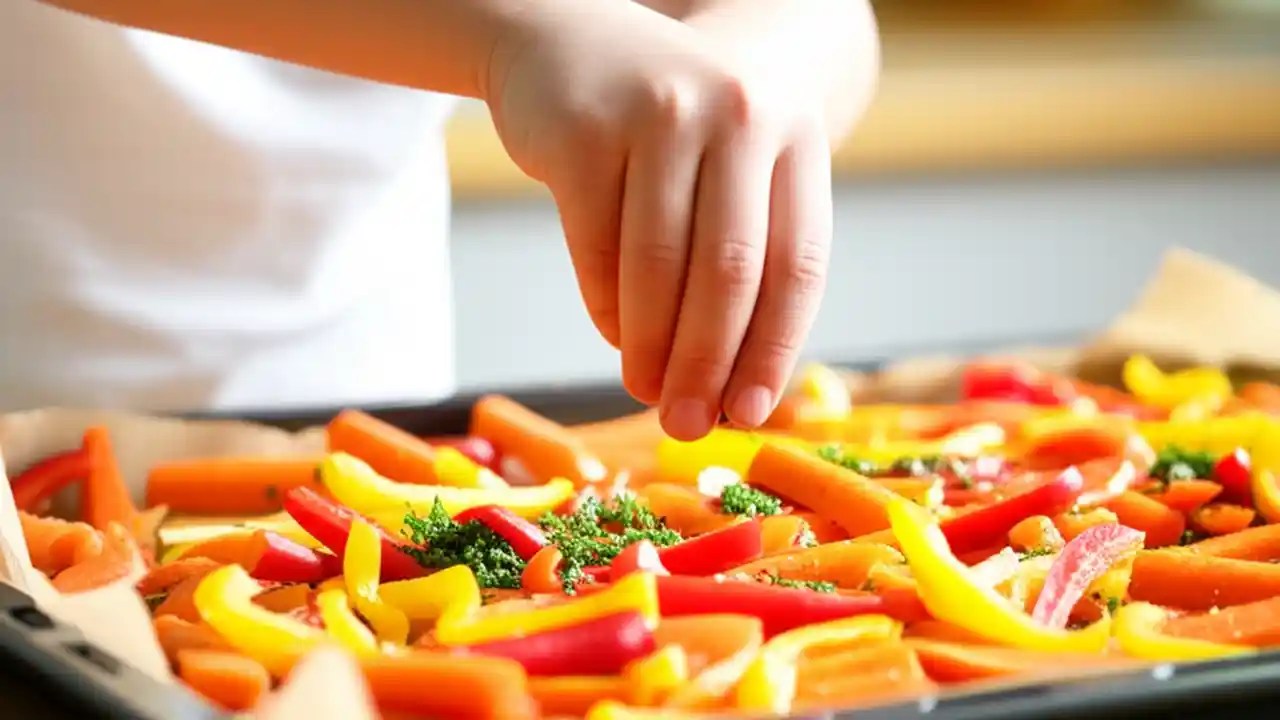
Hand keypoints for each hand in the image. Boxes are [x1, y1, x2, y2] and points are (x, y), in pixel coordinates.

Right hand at [485, 0, 835, 440]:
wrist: (569, 39)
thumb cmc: (663, 128)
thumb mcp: (726, 165)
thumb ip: (743, 252)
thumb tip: (733, 386)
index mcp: (792, 132)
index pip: (797, 262)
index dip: (775, 348)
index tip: (750, 412)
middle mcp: (738, 114)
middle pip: (731, 271)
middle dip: (709, 362)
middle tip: (689, 423)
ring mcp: (662, 115)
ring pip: (659, 266)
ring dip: (651, 347)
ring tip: (646, 390)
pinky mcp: (588, 130)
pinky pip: (597, 246)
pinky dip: (606, 307)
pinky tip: (614, 335)